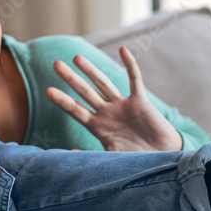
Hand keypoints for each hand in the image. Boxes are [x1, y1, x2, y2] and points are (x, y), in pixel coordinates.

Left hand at [46, 46, 183, 151]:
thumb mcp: (111, 158)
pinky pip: (134, 80)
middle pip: (85, 92)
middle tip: (56, 64)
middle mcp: (107, 113)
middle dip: (71, 79)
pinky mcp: (140, 101)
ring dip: (91, 70)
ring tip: (77, 58)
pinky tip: (123, 50)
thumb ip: (91, 156)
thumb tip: (68, 154)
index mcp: (98, 126)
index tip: (48, 90)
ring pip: (104, 83)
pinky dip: (130, 65)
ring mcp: (122, 105)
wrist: (162, 157)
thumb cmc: (137, 160)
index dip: (62, 100)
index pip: (76, 110)